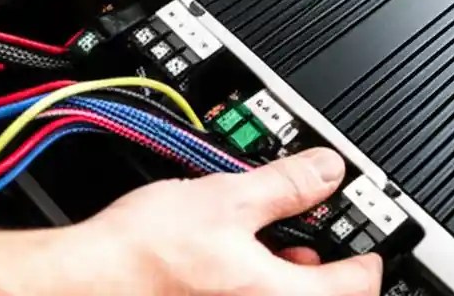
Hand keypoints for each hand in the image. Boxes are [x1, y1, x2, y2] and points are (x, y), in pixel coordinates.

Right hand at [60, 148, 383, 295]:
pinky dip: (252, 285)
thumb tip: (327, 170)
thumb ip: (287, 184)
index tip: (361, 234)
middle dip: (320, 263)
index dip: (365, 250)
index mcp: (282, 294)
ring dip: (285, 275)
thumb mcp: (228, 197)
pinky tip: (226, 262)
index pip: (361, 284)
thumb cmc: (147, 251)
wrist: (88, 281)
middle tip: (302, 230)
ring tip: (258, 240)